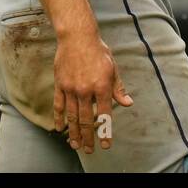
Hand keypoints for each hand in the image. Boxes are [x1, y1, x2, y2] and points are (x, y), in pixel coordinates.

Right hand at [52, 31, 132, 153]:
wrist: (77, 37)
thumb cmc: (98, 52)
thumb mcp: (113, 68)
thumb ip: (118, 88)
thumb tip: (128, 103)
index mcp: (102, 86)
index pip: (105, 115)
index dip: (105, 132)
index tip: (105, 145)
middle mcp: (86, 90)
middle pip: (87, 120)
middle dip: (88, 138)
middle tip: (88, 151)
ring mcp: (71, 89)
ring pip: (72, 116)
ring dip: (73, 133)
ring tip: (75, 145)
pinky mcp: (60, 85)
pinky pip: (59, 105)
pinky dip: (59, 118)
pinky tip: (59, 128)